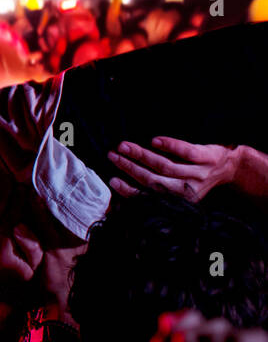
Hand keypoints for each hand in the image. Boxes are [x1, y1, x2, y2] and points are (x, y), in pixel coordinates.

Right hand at [108, 137, 239, 201]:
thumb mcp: (180, 188)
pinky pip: (185, 152)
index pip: (149, 196)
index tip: (112, 180)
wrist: (229, 166)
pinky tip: (154, 141)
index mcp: (178, 200)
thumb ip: (158, 187)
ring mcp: (198, 173)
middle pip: (153, 179)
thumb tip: (123, 182)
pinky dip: (168, 146)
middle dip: (130, 168)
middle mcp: (188, 189)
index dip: (129, 190)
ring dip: (141, 155)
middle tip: (112, 156)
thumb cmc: (196, 176)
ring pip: (165, 165)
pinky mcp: (206, 157)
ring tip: (123, 146)